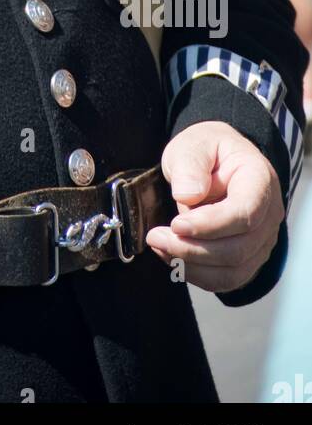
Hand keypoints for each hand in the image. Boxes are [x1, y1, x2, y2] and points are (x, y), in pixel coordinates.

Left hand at [145, 120, 283, 292]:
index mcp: (260, 180)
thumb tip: (187, 195)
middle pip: (238, 248)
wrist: (216, 162)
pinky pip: (227, 279)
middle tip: (156, 237)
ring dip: (192, 265)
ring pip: (233, 270)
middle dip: (192, 249)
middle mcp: (269, 214)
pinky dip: (197, 274)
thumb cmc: (206, 151)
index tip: (176, 224)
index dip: (211, 225)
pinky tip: (171, 256)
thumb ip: (190, 165)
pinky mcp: (249, 258)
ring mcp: (262, 240)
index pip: (245, 213)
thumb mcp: (193, 144)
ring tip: (159, 245)